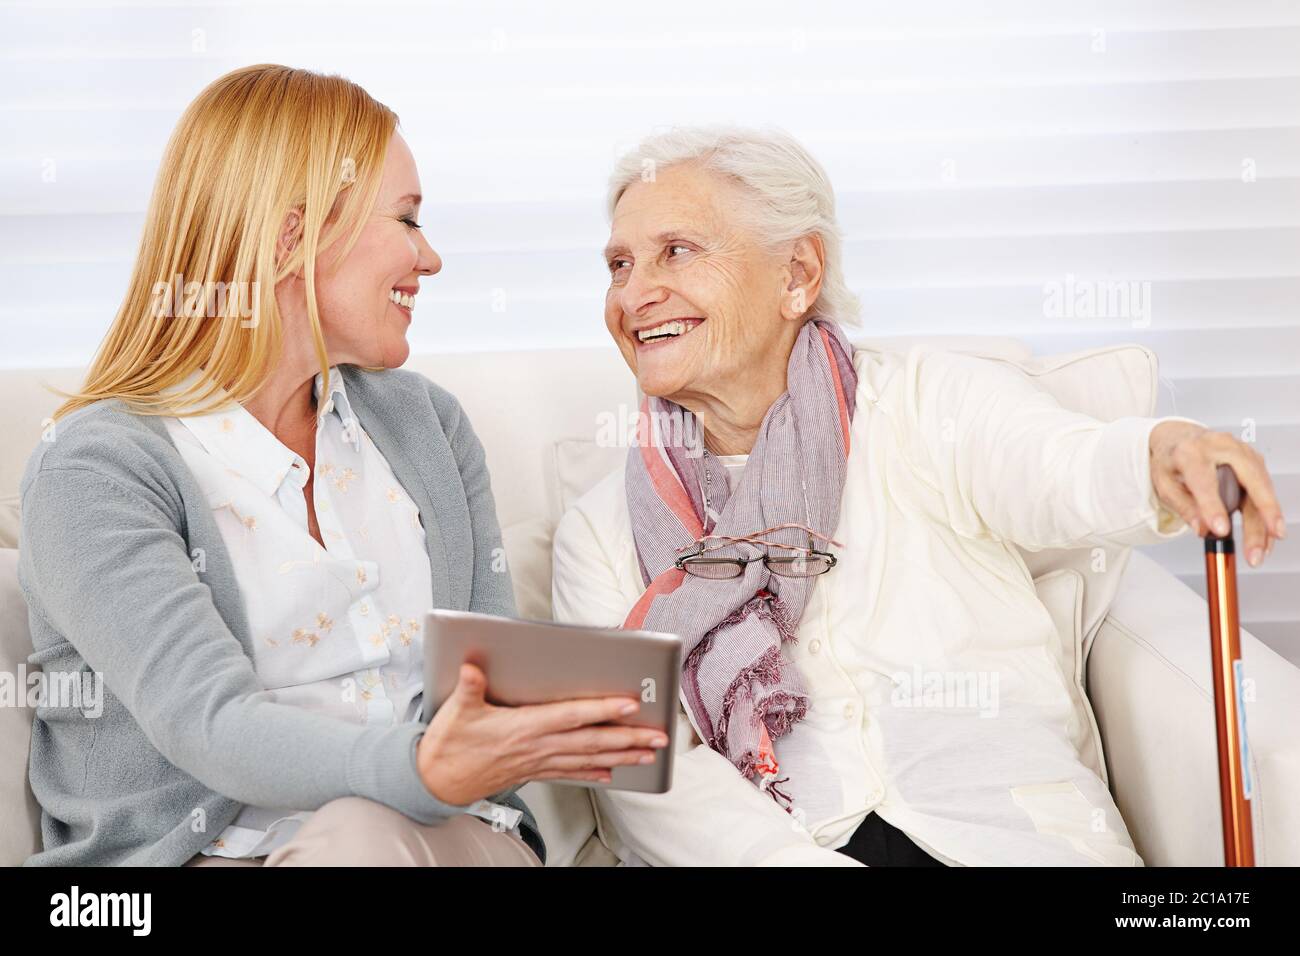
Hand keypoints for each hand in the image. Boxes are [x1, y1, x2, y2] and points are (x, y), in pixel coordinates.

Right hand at [415, 663, 669, 805]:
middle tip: (661, 737)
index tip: (629, 706)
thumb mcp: (456, 711)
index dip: (602, 711)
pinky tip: (613, 773)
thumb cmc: (448, 744)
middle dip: (629, 739)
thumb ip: (469, 686)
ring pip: (589, 759)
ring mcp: (539, 762)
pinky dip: (594, 772)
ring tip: (650, 753)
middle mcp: (538, 747)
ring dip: (623, 756)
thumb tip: (472, 664)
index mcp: (524, 728)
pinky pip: (572, 773)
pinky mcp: (535, 771)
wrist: (436, 782)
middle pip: (592, 741)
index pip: (572, 717)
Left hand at [1149, 421, 1286, 565]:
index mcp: (1191, 452)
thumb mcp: (1164, 484)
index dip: (1213, 508)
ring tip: (1262, 549)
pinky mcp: (1254, 459)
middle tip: (1262, 543)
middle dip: (1262, 514)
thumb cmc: (1171, 460)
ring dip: (1267, 522)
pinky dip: (1267, 515)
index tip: (1220, 530)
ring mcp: (1241, 451)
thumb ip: (1183, 506)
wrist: (1179, 438)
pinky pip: (1265, 489)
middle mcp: (1220, 446)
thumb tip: (1203, 529)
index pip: (1205, 481)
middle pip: (1249, 480)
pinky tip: (1266, 536)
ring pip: (1263, 488)